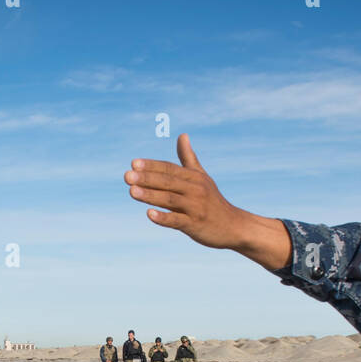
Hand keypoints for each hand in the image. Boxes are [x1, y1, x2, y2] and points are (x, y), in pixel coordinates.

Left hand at [126, 134, 290, 269]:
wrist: (233, 226)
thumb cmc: (213, 201)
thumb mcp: (202, 177)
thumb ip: (188, 158)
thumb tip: (182, 135)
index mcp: (194, 177)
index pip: (169, 168)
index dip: (152, 166)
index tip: (133, 163)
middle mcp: (195, 190)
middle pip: (168, 181)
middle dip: (146, 178)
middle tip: (126, 176)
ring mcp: (195, 208)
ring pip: (169, 199)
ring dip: (150, 195)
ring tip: (131, 191)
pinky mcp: (195, 225)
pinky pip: (177, 220)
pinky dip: (163, 217)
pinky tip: (149, 214)